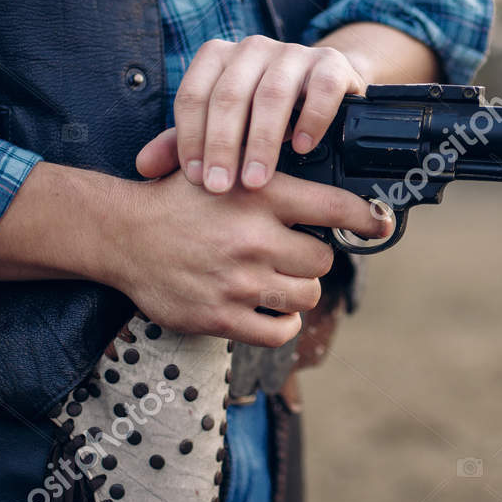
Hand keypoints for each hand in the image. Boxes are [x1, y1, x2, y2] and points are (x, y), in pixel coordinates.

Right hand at [102, 169, 390, 346]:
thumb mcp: (224, 169)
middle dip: (311, 259)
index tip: (380, 224)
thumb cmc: (177, 201)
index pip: (335, 206)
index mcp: (259, 194)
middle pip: (322, 260)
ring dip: (298, 292)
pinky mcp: (221, 317)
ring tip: (278, 281)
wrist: (121, 234)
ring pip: (306, 296)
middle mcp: (254, 238)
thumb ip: (271, 176)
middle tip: (290, 254)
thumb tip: (329, 185)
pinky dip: (283, 324)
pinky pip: (280, 332)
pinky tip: (273, 311)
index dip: (366, 217)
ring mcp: (239, 281)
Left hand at [137, 36, 366, 193]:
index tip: (196, 179)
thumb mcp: (221, 127)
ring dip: (262, 141)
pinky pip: (321, 87)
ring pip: (272, 93)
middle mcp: (252, 48)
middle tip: (221, 187)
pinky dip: (312, 119)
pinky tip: (303, 147)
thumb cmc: (262, 113)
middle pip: (229, 94)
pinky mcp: (331, 64)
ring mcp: (293, 52)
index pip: (194, 93)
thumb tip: (144, 166)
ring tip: (256, 180)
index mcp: (218, 57)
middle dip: (222, 146)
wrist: (321, 88)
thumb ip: (183, 143)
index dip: (191, 138)